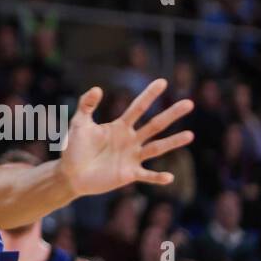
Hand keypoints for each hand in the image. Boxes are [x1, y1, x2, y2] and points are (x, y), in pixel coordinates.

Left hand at [58, 79, 193, 196]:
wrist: (71, 173)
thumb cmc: (74, 147)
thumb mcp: (79, 124)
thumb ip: (86, 105)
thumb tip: (97, 88)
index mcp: (120, 126)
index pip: (138, 108)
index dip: (149, 95)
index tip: (162, 82)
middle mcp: (130, 140)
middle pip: (154, 125)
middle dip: (171, 114)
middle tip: (189, 103)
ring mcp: (132, 157)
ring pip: (156, 148)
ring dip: (173, 142)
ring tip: (190, 135)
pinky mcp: (129, 174)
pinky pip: (147, 176)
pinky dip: (158, 177)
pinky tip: (169, 176)